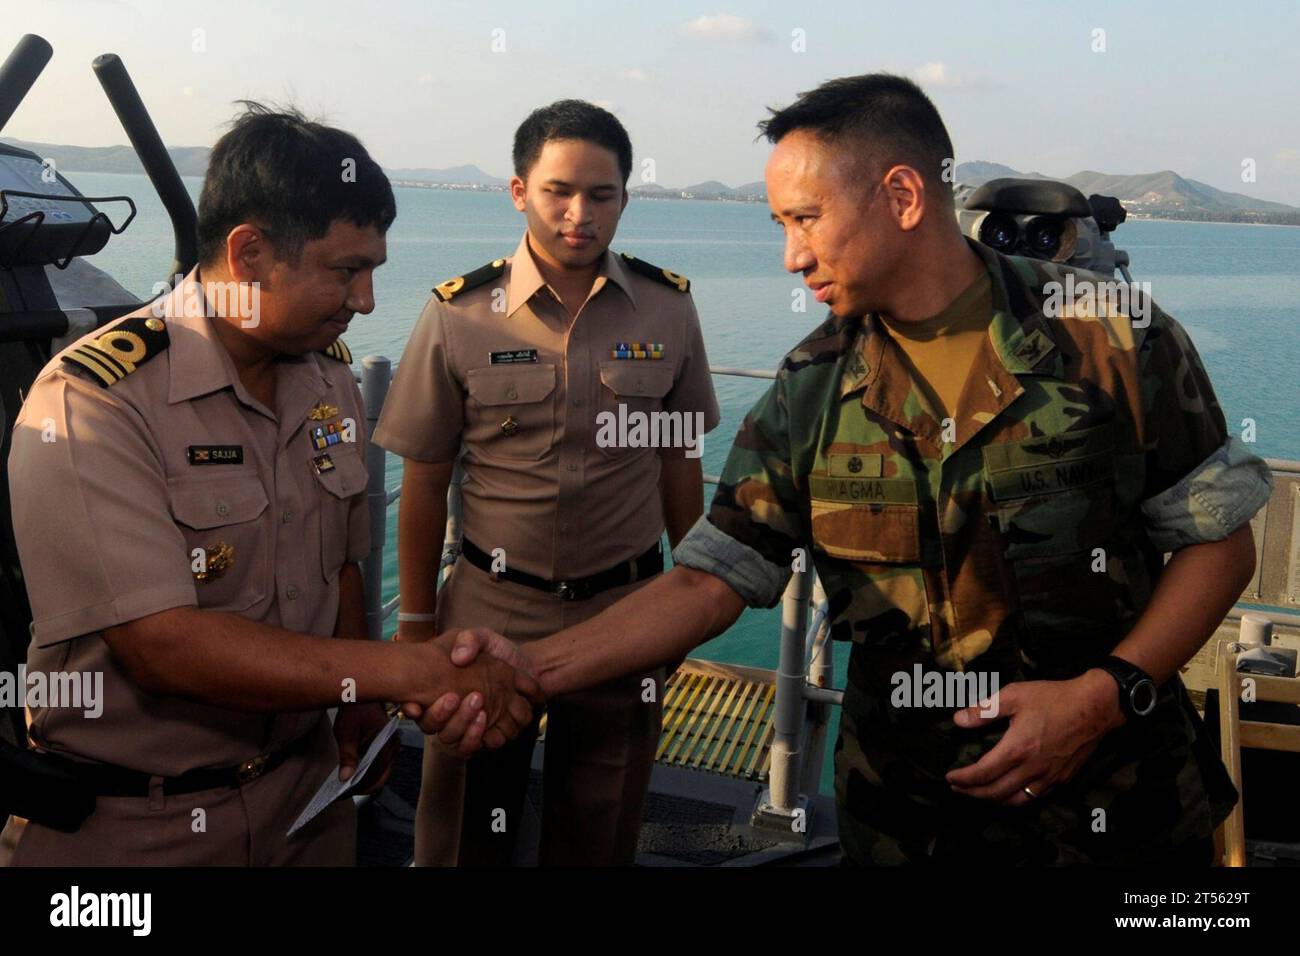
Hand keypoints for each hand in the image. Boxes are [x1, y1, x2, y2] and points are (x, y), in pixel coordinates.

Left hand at [333, 702, 398, 793]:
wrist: (363, 689)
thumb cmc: (355, 709)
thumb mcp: (346, 731)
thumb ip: (347, 756)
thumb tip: (345, 778)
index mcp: (387, 744)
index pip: (377, 775)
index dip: (361, 788)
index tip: (343, 794)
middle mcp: (393, 748)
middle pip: (381, 778)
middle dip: (363, 787)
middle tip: (342, 792)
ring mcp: (392, 748)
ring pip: (381, 773)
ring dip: (365, 780)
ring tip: (345, 785)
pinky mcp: (387, 747)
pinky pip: (380, 765)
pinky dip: (367, 772)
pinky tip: (352, 773)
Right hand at [399, 634, 540, 755]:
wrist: (524, 668)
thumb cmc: (495, 652)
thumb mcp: (481, 638)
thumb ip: (469, 641)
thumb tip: (458, 657)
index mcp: (437, 688)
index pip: (413, 702)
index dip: (410, 707)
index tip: (415, 707)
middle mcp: (445, 711)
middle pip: (430, 725)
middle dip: (440, 715)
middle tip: (455, 697)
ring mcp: (462, 726)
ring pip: (450, 739)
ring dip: (461, 727)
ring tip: (479, 711)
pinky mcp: (479, 736)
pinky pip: (471, 748)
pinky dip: (477, 738)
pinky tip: (488, 723)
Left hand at [944, 670, 1123, 805]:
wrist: (1095, 707)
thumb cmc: (1054, 698)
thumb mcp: (1014, 695)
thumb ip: (984, 710)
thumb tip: (958, 720)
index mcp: (1017, 749)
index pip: (983, 774)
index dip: (963, 779)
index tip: (949, 777)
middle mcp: (1032, 769)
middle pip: (995, 793)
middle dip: (972, 794)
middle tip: (957, 788)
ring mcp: (1049, 777)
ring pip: (1015, 801)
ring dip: (992, 801)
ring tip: (978, 793)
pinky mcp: (1062, 779)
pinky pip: (1034, 798)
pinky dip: (1015, 800)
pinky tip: (1008, 793)